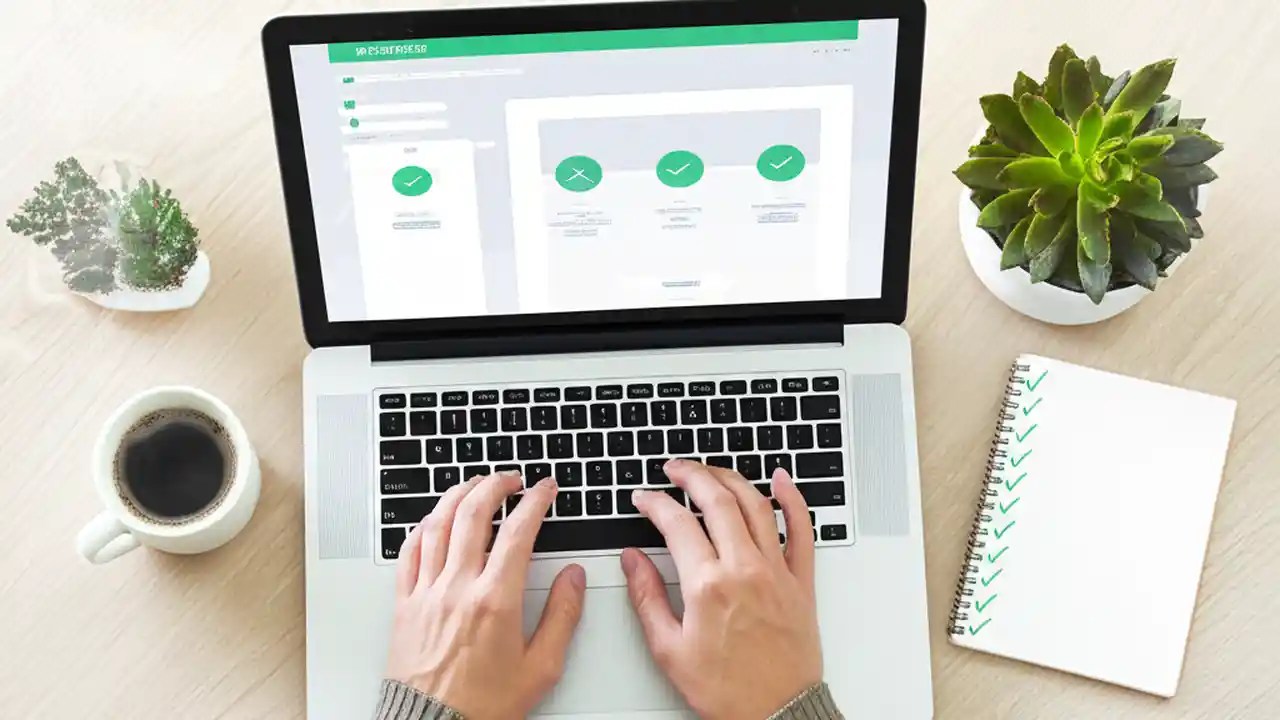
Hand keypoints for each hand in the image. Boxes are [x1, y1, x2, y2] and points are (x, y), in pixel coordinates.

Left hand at [385, 472, 585, 718]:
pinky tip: (432, 521)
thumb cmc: (483, 706)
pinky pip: (409, 553)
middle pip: (472, 513)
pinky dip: (422, 527)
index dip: (535, 501)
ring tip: (473, 485)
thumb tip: (574, 579)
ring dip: (457, 495)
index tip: (545, 489)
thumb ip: (562, 617)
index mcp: (494, 600)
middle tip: (510, 479)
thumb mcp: (541, 667)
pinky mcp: (404, 605)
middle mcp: (457, 588)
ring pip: (437, 524)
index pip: (518, 531)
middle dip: (495, 485)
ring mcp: (427, 593)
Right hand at [622, 461, 821, 719]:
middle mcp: (744, 569)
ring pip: (755, 505)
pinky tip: (780, 480)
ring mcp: (776, 571)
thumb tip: (632, 561)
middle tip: (675, 469)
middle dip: (691, 475)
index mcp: (708, 586)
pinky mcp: (801, 581)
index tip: (644, 498)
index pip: (676, 523)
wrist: (778, 713)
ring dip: (730, 478)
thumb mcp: (669, 650)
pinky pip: (802, 529)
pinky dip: (793, 499)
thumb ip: (647, 597)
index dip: (655, 502)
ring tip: (711, 470)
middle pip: (717, 500)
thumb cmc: (728, 691)